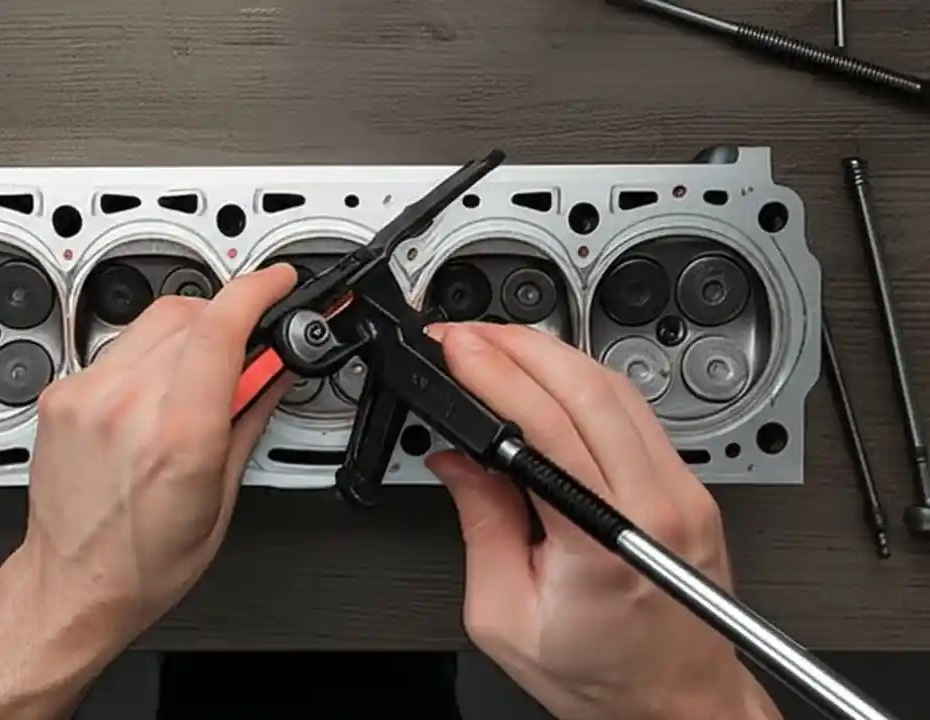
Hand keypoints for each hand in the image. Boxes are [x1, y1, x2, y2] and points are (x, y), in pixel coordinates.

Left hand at [22, 262, 295, 643]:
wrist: (74, 585)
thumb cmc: (144, 561)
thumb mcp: (222, 498)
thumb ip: (250, 417)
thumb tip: (276, 368)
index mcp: (179, 436)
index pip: (221, 326)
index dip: (258, 290)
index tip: (277, 283)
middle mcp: (126, 406)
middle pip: (191, 314)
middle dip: (229, 320)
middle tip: (247, 355)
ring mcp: (86, 396)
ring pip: (153, 322)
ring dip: (187, 335)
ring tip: (195, 384)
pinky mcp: (61, 395)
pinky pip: (117, 349)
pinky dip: (147, 358)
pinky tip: (153, 396)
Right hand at [425, 323, 780, 719]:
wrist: (679, 705)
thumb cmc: (603, 678)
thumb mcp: (505, 617)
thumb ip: (480, 526)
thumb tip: (458, 460)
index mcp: (603, 543)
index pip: (546, 426)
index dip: (495, 375)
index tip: (455, 351)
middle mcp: (656, 506)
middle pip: (588, 388)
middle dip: (518, 345)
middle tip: (467, 336)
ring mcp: (683, 492)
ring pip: (618, 388)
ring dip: (552, 353)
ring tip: (498, 345)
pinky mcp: (690, 489)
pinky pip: (636, 412)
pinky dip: (585, 379)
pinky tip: (549, 374)